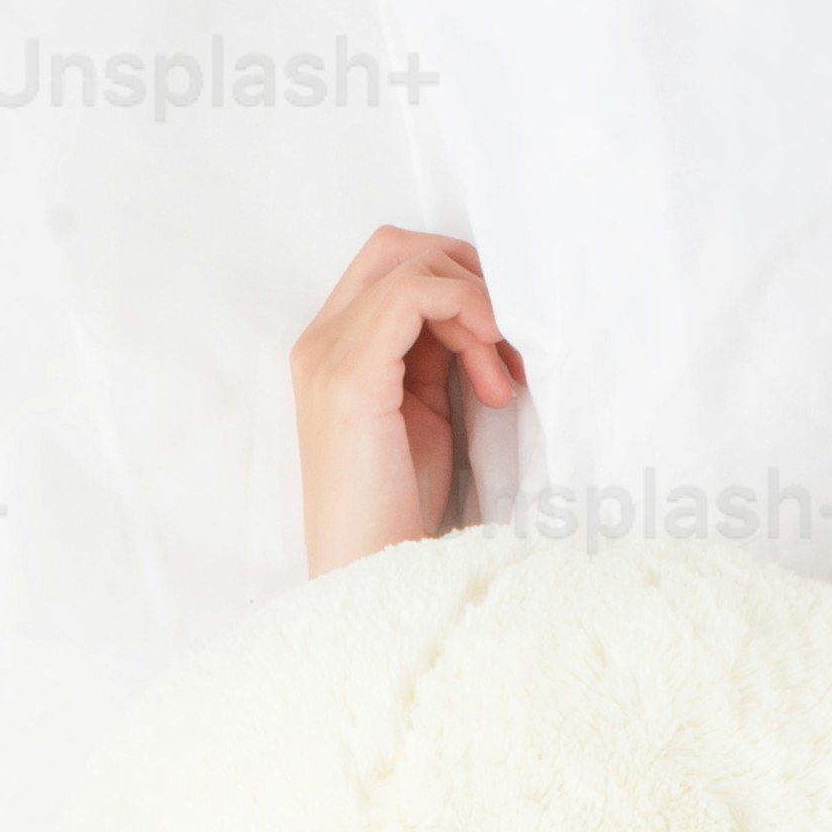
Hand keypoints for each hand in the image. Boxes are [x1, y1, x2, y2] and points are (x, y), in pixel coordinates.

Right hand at [293, 229, 524, 572]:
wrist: (369, 582)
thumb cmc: (399, 514)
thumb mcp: (427, 417)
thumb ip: (438, 359)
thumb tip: (482, 316)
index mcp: (335, 351)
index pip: (393, 268)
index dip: (459, 285)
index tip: (506, 345)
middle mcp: (320, 343)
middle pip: (396, 249)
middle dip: (468, 277)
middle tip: (511, 338)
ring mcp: (328, 356)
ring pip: (410, 266)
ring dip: (476, 307)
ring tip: (504, 377)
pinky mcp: (349, 378)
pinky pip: (413, 295)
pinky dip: (466, 309)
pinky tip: (493, 357)